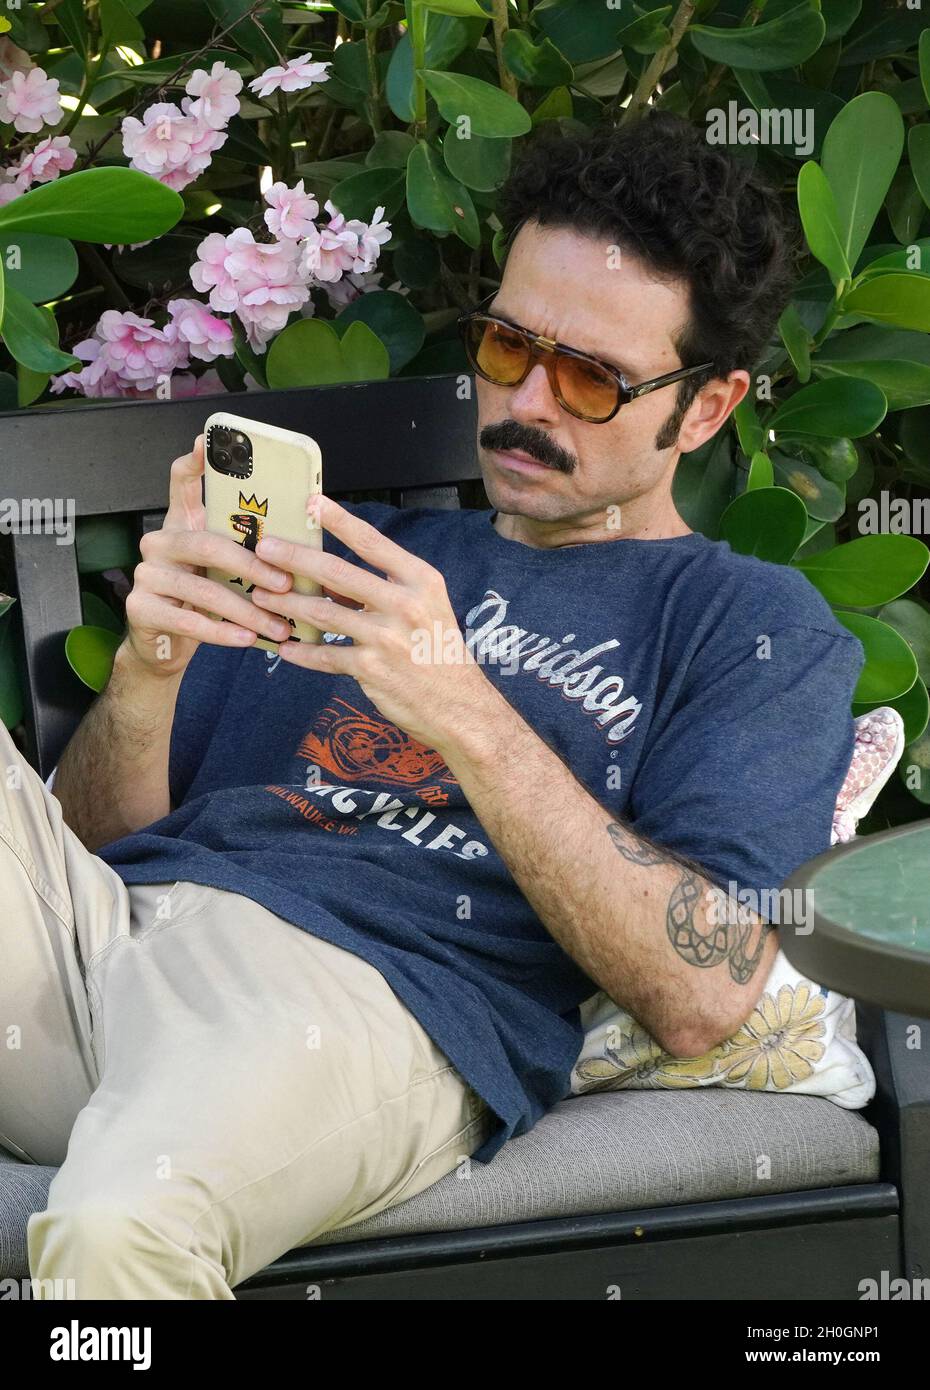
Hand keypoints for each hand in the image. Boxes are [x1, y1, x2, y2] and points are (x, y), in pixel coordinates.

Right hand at [124, 435, 294, 677]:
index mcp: (182, 524)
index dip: (195, 462)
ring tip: (277, 627)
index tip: (208, 441)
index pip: (182, 482)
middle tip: (285, 584)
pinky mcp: (139, 607)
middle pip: (208, 544)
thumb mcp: (223, 572)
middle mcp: (159, 542)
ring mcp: (145, 574)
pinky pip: (188, 620)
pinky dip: (223, 633)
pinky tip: (247, 640)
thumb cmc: (203, 602)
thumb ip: (244, 552)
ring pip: (202, 590)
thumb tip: (301, 548)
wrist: (164, 646)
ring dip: (246, 611)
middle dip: (252, 566)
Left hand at [251, 495, 493, 752]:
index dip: (340, 520)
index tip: (312, 502)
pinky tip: (285, 648)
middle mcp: (404, 604)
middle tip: (263, 548)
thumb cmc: (439, 651)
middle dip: (293, 558)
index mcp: (420, 580)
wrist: (459, 705)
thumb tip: (334, 578)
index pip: (373, 542)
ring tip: (260, 598)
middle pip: (337, 573)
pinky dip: (302, 653)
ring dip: (286, 604)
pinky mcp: (371, 669)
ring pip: (322, 613)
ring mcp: (385, 637)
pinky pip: (325, 656)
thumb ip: (387, 588)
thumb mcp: (427, 607)